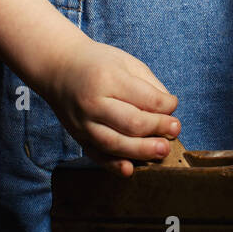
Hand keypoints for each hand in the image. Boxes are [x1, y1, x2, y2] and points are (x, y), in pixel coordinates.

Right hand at [40, 38, 180, 175]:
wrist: (58, 67)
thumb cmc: (97, 63)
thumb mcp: (126, 62)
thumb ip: (148, 85)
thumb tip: (169, 110)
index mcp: (108, 78)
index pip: (145, 98)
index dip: (166, 105)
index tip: (173, 105)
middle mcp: (93, 103)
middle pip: (132, 123)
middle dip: (158, 129)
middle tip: (175, 130)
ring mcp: (83, 122)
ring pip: (116, 144)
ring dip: (142, 151)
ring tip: (163, 150)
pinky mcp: (77, 136)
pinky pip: (96, 155)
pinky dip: (113, 165)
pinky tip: (129, 169)